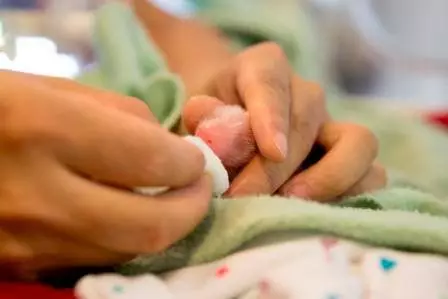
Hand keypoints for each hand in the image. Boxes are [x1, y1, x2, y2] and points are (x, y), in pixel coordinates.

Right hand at [0, 71, 211, 279]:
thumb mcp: (48, 87)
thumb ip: (120, 113)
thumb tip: (169, 146)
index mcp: (40, 129)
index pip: (150, 161)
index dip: (187, 163)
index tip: (194, 158)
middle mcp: (33, 196)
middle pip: (148, 227)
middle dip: (191, 209)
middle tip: (199, 188)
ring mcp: (23, 244)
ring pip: (124, 251)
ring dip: (162, 227)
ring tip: (171, 201)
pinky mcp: (18, 267)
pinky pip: (92, 259)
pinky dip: (123, 240)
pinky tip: (127, 216)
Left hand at [182, 42, 385, 200]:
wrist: (237, 122)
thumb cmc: (217, 118)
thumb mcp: (200, 112)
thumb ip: (202, 115)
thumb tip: (203, 115)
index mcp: (265, 67)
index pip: (270, 83)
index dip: (272, 116)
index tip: (273, 152)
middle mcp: (306, 92)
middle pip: (306, 123)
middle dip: (276, 170)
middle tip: (246, 199)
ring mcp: (333, 122)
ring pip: (359, 144)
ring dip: (329, 180)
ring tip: (291, 205)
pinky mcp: (350, 155)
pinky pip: (372, 174)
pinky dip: (349, 195)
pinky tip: (315, 211)